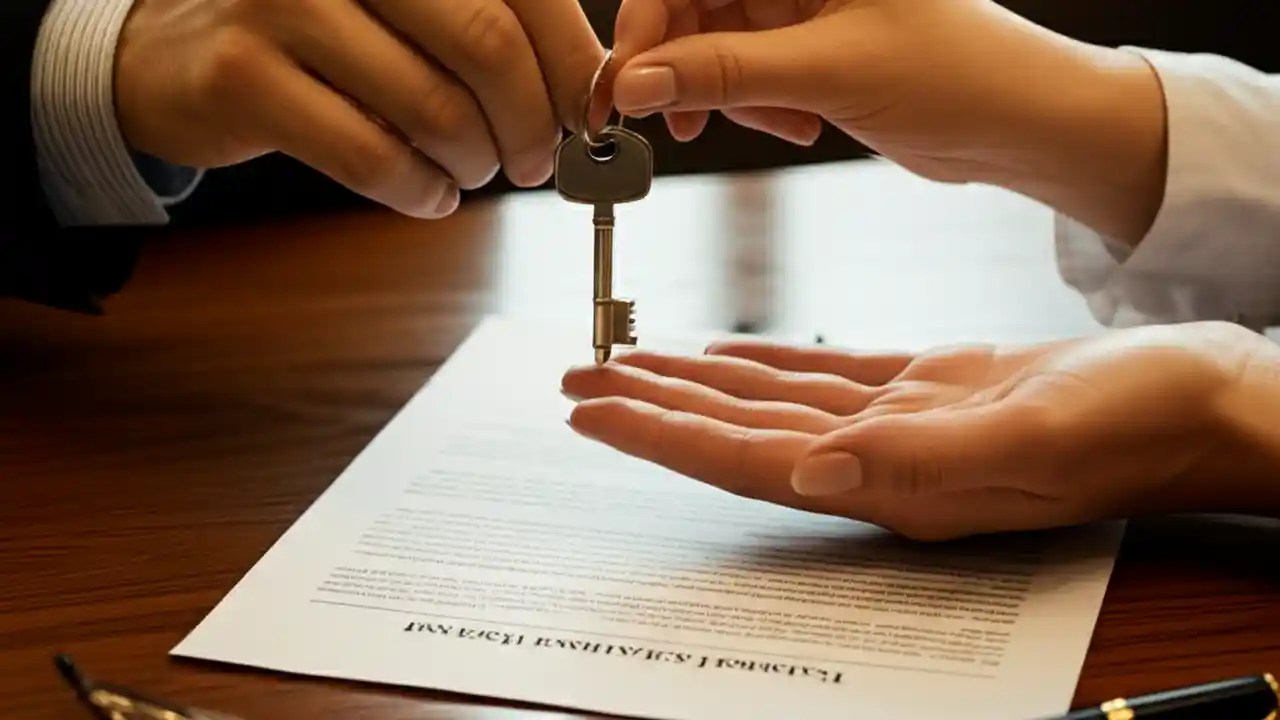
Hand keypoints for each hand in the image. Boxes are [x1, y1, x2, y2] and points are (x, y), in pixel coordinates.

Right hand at [115, 0, 603, 217]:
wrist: (176, 49)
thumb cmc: (320, 33)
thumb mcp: (407, 9)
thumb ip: (487, 28)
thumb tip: (589, 90)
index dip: (571, 63)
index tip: (588, 114)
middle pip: (490, 47)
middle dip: (531, 124)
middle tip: (534, 161)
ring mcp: (285, 3)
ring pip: (435, 108)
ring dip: (475, 163)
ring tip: (471, 172)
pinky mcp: (245, 75)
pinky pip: (372, 156)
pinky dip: (421, 193)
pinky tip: (429, 195)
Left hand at [562, 322, 1279, 540]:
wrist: (1199, 403)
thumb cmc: (1133, 426)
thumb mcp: (1030, 442)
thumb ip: (918, 461)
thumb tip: (810, 471)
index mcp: (893, 481)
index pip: (746, 462)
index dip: (662, 439)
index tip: (592, 414)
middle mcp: (882, 461)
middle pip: (739, 435)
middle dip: (653, 410)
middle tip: (579, 383)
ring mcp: (904, 425)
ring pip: (772, 402)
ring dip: (696, 383)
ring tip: (629, 365)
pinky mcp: (932, 388)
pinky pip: (825, 376)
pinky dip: (769, 363)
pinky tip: (727, 355)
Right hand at [608, 0, 1166, 243]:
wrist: (1022, 125)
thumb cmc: (962, 72)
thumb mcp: (830, 70)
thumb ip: (725, 72)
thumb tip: (637, 80)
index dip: (647, 22)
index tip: (623, 81)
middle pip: (696, 6)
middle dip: (679, 64)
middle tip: (667, 118)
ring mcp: (808, 8)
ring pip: (718, 44)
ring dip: (722, 93)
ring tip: (770, 124)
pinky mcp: (815, 50)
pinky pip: (751, 73)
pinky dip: (757, 106)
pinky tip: (801, 126)